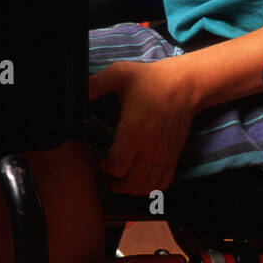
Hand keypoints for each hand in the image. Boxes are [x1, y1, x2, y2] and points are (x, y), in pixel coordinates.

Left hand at [88, 56, 197, 195]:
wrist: (185, 85)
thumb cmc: (152, 80)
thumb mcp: (120, 73)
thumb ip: (96, 84)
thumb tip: (77, 92)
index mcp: (134, 131)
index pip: (117, 167)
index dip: (104, 168)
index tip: (101, 158)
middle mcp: (150, 148)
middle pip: (130, 184)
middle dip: (114, 183)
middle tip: (107, 173)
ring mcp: (163, 155)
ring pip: (145, 188)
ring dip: (130, 188)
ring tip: (121, 178)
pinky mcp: (173, 157)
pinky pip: (162, 184)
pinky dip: (150, 187)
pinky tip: (140, 177)